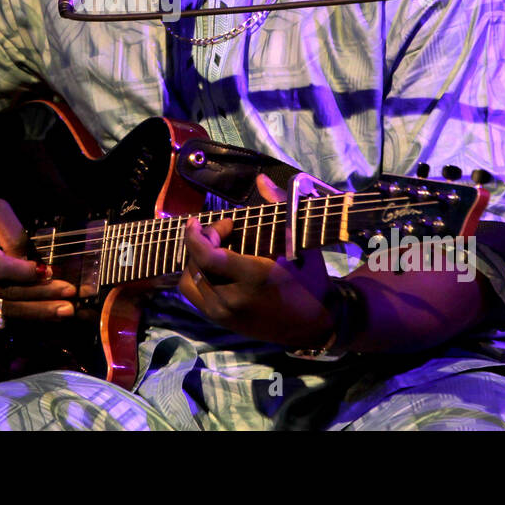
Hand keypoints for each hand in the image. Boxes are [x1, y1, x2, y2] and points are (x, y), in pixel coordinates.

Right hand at [0, 193, 75, 319]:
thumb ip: (14, 234)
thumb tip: (32, 262)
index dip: (23, 272)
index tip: (48, 271)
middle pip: (4, 291)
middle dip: (40, 295)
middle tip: (69, 294)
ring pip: (4, 306)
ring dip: (37, 310)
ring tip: (65, 310)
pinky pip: (1, 309)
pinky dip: (26, 312)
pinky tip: (48, 311)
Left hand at [176, 174, 335, 347]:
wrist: (315, 323)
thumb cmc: (309, 278)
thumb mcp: (299, 241)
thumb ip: (280, 207)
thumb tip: (261, 180)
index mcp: (252, 278)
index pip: (206, 256)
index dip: (195, 235)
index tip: (198, 220)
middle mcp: (232, 299)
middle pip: (196, 263)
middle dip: (203, 240)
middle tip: (226, 230)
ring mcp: (224, 314)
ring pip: (189, 279)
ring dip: (196, 259)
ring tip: (218, 248)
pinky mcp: (221, 321)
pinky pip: (194, 294)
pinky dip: (197, 275)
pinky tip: (215, 265)